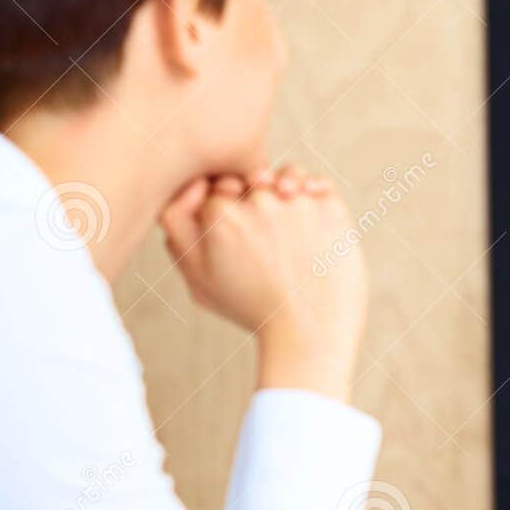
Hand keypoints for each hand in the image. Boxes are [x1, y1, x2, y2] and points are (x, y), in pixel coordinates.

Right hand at [160, 165, 366, 399]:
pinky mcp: (329, 207)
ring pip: (285, 176)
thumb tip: (193, 185)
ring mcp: (296, 201)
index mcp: (219, 215)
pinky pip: (317, 185)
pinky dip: (314, 199)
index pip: (217, 186)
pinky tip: (311, 228)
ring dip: (286, 192)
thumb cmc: (252, 309)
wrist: (309, 333)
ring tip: (289, 228)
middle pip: (250, 176)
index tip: (238, 234)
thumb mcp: (199, 277)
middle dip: (255, 196)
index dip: (227, 207)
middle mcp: (257, 200)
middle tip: (265, 237)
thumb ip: (179, 226)